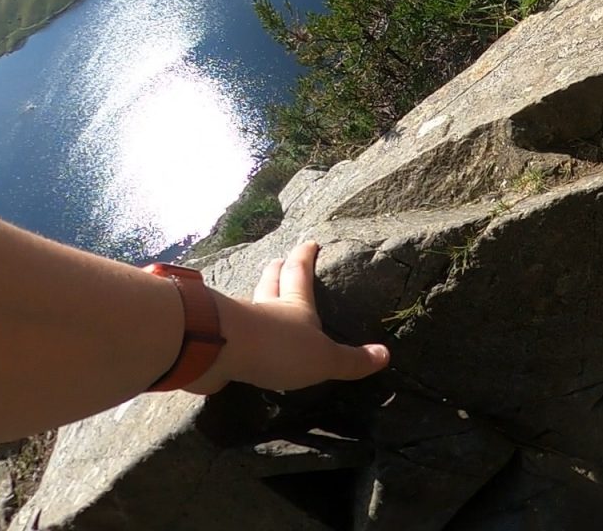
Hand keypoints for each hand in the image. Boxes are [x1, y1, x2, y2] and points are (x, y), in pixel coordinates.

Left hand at [188, 240, 389, 392]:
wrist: (219, 352)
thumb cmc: (278, 347)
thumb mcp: (324, 358)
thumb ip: (351, 360)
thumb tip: (385, 355)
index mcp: (294, 304)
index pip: (301, 272)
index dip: (306, 256)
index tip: (309, 241)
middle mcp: (264, 307)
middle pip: (270, 281)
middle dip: (276, 270)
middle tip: (278, 260)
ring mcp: (237, 322)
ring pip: (249, 304)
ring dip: (255, 298)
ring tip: (260, 299)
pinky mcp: (216, 341)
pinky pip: (231, 333)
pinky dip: (237, 332)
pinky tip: (238, 339)